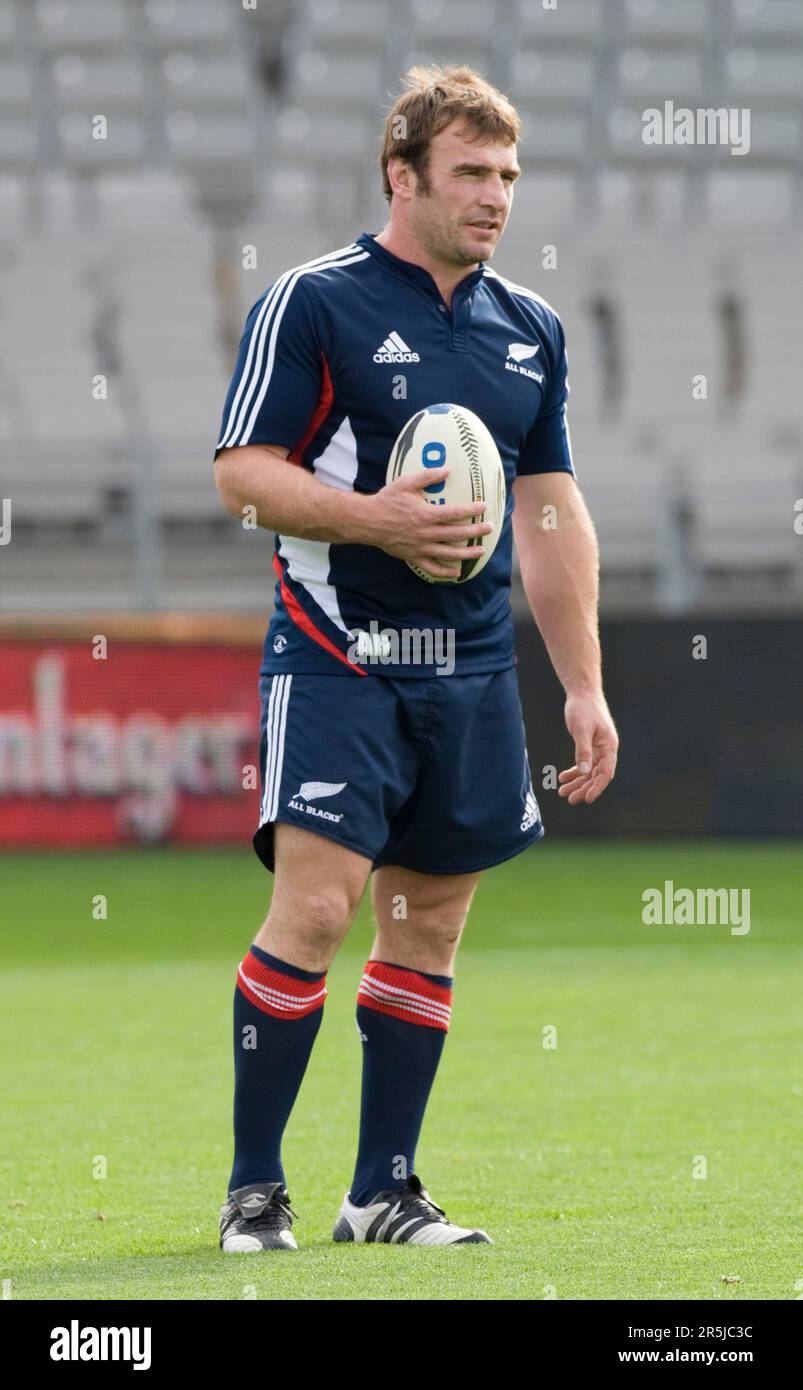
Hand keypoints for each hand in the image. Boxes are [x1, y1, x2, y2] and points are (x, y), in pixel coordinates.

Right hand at [364, 465, 492, 578]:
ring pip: (448, 553)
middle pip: (456, 533)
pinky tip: (457, 572)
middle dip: (476, 531)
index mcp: (425, 514)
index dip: (471, 510)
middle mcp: (425, 533)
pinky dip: (445, 572)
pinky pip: (432, 568)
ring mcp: (420, 548)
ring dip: (467, 553)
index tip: (483, 506)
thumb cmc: (388, 500)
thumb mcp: (406, 483)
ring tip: (480, 551)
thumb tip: (447, 470)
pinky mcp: (413, 557)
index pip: (455, 513)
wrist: (368, 521)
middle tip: (490, 528)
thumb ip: (427, 476)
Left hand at [558, 691, 618, 804]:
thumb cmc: (583, 708)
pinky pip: (584, 763)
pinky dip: (574, 771)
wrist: (582, 693)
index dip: (597, 787)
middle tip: (570, 799)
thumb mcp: (581, 729)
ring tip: (563, 792)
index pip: (606, 772)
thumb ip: (583, 750)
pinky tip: (563, 777)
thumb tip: (583, 772)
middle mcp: (606, 749)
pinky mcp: (590, 745)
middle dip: (584, 788)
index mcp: (609, 746)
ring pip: (589, 771)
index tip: (587, 799)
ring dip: (577, 783)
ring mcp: (599, 748)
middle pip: (597, 775)